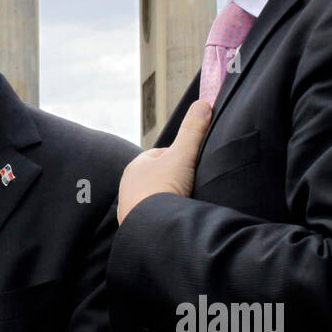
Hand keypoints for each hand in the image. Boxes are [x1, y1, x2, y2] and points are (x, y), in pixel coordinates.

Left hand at [117, 99, 211, 224]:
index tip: (193, 167)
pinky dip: (164, 217)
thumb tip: (204, 103)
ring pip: (154, 199)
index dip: (181, 159)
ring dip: (168, 201)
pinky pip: (153, 218)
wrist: (153, 229)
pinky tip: (175, 220)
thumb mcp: (183, 154)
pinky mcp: (136, 228)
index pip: (162, 156)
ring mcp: (130, 208)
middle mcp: (128, 186)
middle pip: (158, 179)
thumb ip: (193, 130)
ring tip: (184, 205)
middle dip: (174, 182)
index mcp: (136, 166)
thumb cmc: (163, 188)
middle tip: (191, 188)